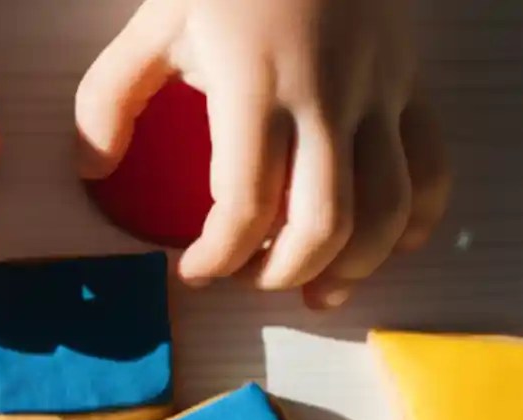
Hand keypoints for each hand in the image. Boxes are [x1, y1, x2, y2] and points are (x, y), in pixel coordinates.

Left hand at [76, 0, 450, 307]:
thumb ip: (110, 96)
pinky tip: (386, 248)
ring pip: (388, 209)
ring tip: (315, 290)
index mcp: (254, 85)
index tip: (191, 271)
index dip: (215, 257)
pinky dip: (417, 222)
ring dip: (353, 266)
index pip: (242, 203)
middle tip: (247, 279)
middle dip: (280, 272)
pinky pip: (432, 169)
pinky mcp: (411, 88)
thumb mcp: (156, 22)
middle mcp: (325, 99)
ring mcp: (378, 94)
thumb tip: (90, 168)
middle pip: (323, 223)